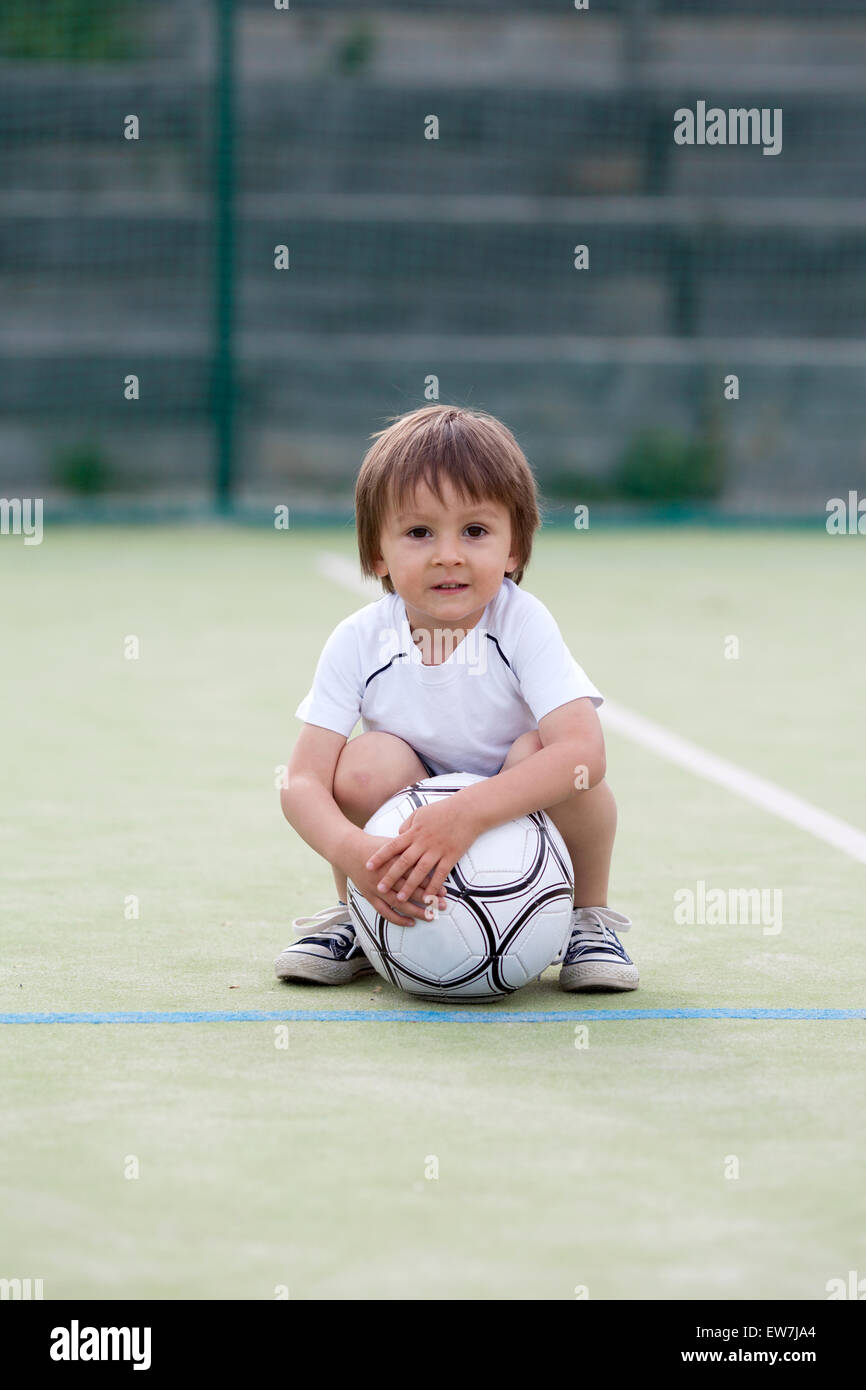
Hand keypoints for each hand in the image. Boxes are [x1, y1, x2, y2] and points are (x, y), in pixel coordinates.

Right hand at [343, 834, 447, 927]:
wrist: (348, 850)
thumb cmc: (375, 845)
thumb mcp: (393, 843)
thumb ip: (410, 849)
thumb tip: (431, 852)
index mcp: (393, 861)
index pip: (415, 875)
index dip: (430, 883)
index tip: (443, 890)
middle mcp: (385, 876)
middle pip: (410, 890)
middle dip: (427, 898)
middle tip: (443, 904)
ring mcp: (376, 888)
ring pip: (399, 903)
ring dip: (416, 911)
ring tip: (431, 916)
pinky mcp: (369, 896)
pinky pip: (384, 911)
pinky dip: (397, 919)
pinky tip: (411, 922)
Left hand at [364, 797, 480, 908]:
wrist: (467, 810)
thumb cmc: (442, 810)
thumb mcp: (420, 813)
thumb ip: (407, 826)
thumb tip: (398, 836)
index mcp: (414, 832)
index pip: (392, 846)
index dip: (379, 857)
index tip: (368, 866)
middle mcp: (423, 843)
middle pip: (403, 862)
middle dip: (390, 876)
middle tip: (379, 888)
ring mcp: (437, 850)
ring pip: (420, 872)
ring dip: (409, 886)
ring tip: (400, 898)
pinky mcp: (451, 856)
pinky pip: (440, 874)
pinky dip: (433, 887)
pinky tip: (428, 897)